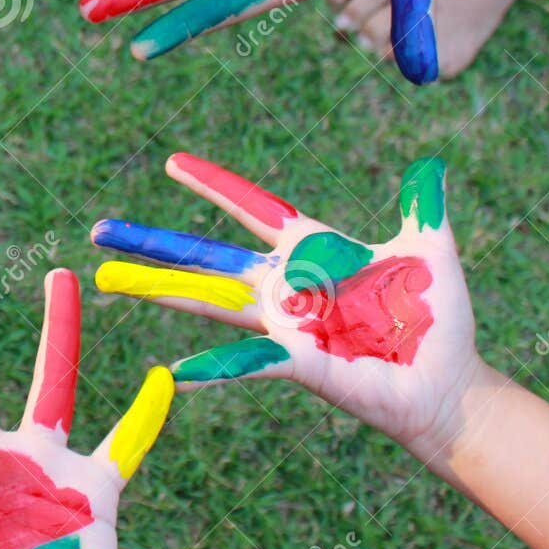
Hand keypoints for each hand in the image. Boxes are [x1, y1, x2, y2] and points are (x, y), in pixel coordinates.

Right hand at [91, 153, 478, 447]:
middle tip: (100, 230)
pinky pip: (248, 359)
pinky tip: (176, 369)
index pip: (252, 209)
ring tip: (106, 282)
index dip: (213, 186)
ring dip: (158, 290)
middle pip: (206, 257)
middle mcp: (285, 287)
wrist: (448, 386)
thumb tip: (430, 166)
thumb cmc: (438, 325)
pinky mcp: (298, 361)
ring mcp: (284, 325)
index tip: (171, 162)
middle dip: (152, 243)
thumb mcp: (432, 253)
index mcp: (311, 252)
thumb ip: (423, 210)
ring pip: (208, 301)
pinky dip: (215, 364)